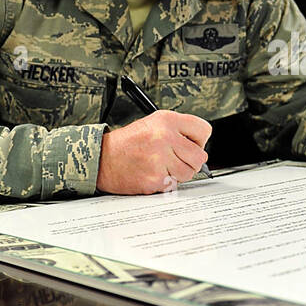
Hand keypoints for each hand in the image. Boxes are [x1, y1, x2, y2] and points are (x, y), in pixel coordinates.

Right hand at [96, 110, 211, 194]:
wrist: (102, 159)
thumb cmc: (128, 143)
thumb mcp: (154, 123)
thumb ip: (179, 131)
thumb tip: (200, 146)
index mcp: (166, 120)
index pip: (204, 130)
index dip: (199, 140)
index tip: (191, 144)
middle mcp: (165, 137)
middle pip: (200, 156)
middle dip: (190, 161)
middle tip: (176, 159)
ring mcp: (160, 159)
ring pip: (189, 173)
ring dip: (178, 173)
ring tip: (162, 165)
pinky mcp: (156, 178)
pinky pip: (174, 184)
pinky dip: (166, 182)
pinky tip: (153, 173)